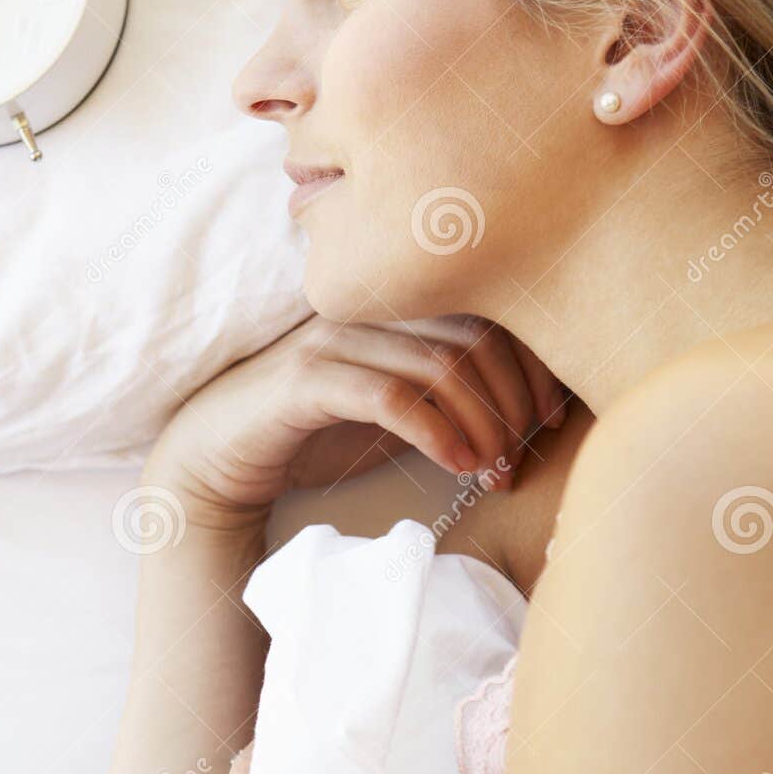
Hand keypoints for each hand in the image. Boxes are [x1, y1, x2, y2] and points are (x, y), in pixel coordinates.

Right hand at [151, 311, 566, 515]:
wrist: (218, 458)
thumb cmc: (316, 433)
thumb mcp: (397, 410)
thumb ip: (450, 396)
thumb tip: (534, 416)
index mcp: (397, 302)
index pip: (493, 311)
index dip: (535, 366)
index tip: (554, 421)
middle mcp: (369, 307)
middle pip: (476, 334)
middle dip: (515, 401)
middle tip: (526, 456)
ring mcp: (336, 337)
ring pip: (440, 364)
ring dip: (483, 424)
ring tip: (496, 471)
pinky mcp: (306, 380)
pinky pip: (390, 396)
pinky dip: (436, 433)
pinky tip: (457, 466)